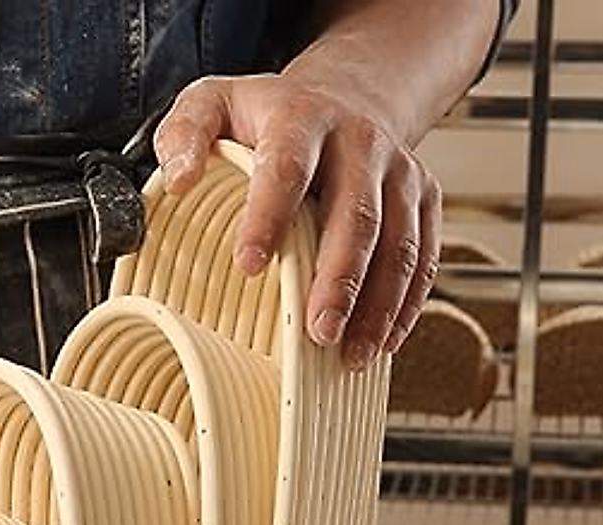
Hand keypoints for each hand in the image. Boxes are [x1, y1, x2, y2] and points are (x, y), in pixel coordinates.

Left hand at [153, 71, 441, 369]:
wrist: (349, 93)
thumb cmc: (270, 118)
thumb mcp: (213, 105)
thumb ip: (184, 135)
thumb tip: (178, 179)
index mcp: (302, 118)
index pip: (286, 167)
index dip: (268, 217)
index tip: (248, 265)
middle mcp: (360, 141)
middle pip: (356, 214)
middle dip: (338, 279)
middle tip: (318, 331)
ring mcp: (399, 170)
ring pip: (399, 241)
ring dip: (377, 304)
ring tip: (350, 352)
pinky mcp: (424, 198)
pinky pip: (424, 255)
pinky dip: (407, 303)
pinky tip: (384, 340)